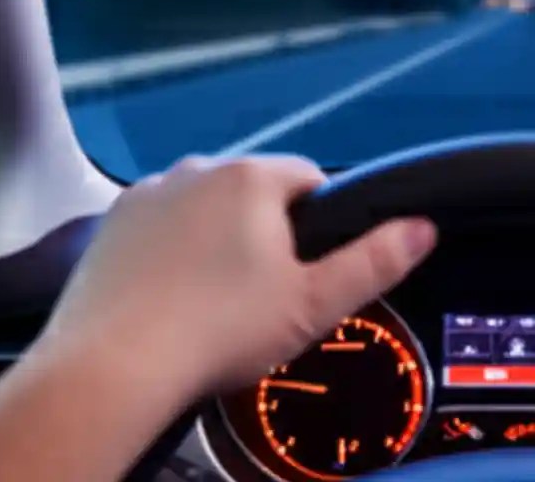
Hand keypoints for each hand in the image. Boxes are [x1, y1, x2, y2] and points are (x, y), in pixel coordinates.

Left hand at [38, 156, 435, 397]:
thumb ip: (375, 261)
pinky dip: (173, 251)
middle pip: (256, 193)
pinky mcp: (111, 224)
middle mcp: (197, 168)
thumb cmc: (220, 331)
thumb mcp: (314, 303)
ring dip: (218, 238)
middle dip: (268, 232)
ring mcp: (148, 193)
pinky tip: (173, 297)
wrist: (112, 366)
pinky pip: (161, 227)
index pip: (311, 179)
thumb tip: (423, 227)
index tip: (310, 272)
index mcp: (253, 178)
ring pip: (206, 208)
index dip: (321, 224)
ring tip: (216, 301)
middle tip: (266, 296)